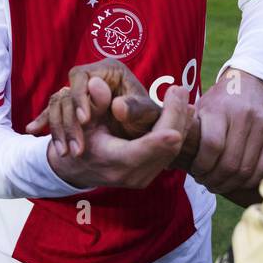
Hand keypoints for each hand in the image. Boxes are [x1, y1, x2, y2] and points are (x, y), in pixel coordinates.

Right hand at [26, 57, 163, 157]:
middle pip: (67, 92)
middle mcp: (90, 76)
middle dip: (69, 121)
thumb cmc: (147, 117)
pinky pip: (53, 111)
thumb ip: (134, 108)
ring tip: (64, 154)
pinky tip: (32, 130)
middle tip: (76, 146)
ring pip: (58, 105)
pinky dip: (44, 122)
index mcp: (108, 70)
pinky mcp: (71, 103)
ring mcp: (78, 89)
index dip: (81, 97)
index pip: (82, 77)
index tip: (85, 120)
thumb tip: (117, 106)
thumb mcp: (145, 114)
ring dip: (59, 130)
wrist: (142, 129)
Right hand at [36, 76, 191, 189]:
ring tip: (184, 98)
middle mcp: (130, 175)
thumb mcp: (81, 121)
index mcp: (113, 161)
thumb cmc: (78, 140)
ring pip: (171, 151)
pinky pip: (169, 154)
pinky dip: (176, 132)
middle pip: (165, 148)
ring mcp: (141, 179)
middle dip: (175, 117)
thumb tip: (97, 83)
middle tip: (180, 90)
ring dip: (180, 123)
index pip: (143, 149)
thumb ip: (93, 103)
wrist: (77, 169)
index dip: (161, 135)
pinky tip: (183, 114)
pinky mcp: (147, 176)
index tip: (178, 113)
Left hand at [188, 70, 262, 195]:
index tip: (195, 172)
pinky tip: (239, 179)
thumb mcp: (199, 108)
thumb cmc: (218, 102)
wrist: (249, 83)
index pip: (212, 146)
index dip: (202, 166)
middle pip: (230, 162)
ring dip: (231, 183)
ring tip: (221, 183)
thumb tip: (165, 159)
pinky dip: (250, 180)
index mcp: (219, 109)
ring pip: (247, 169)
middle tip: (207, 183)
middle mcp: (243, 116)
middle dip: (215, 180)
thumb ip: (186, 131)